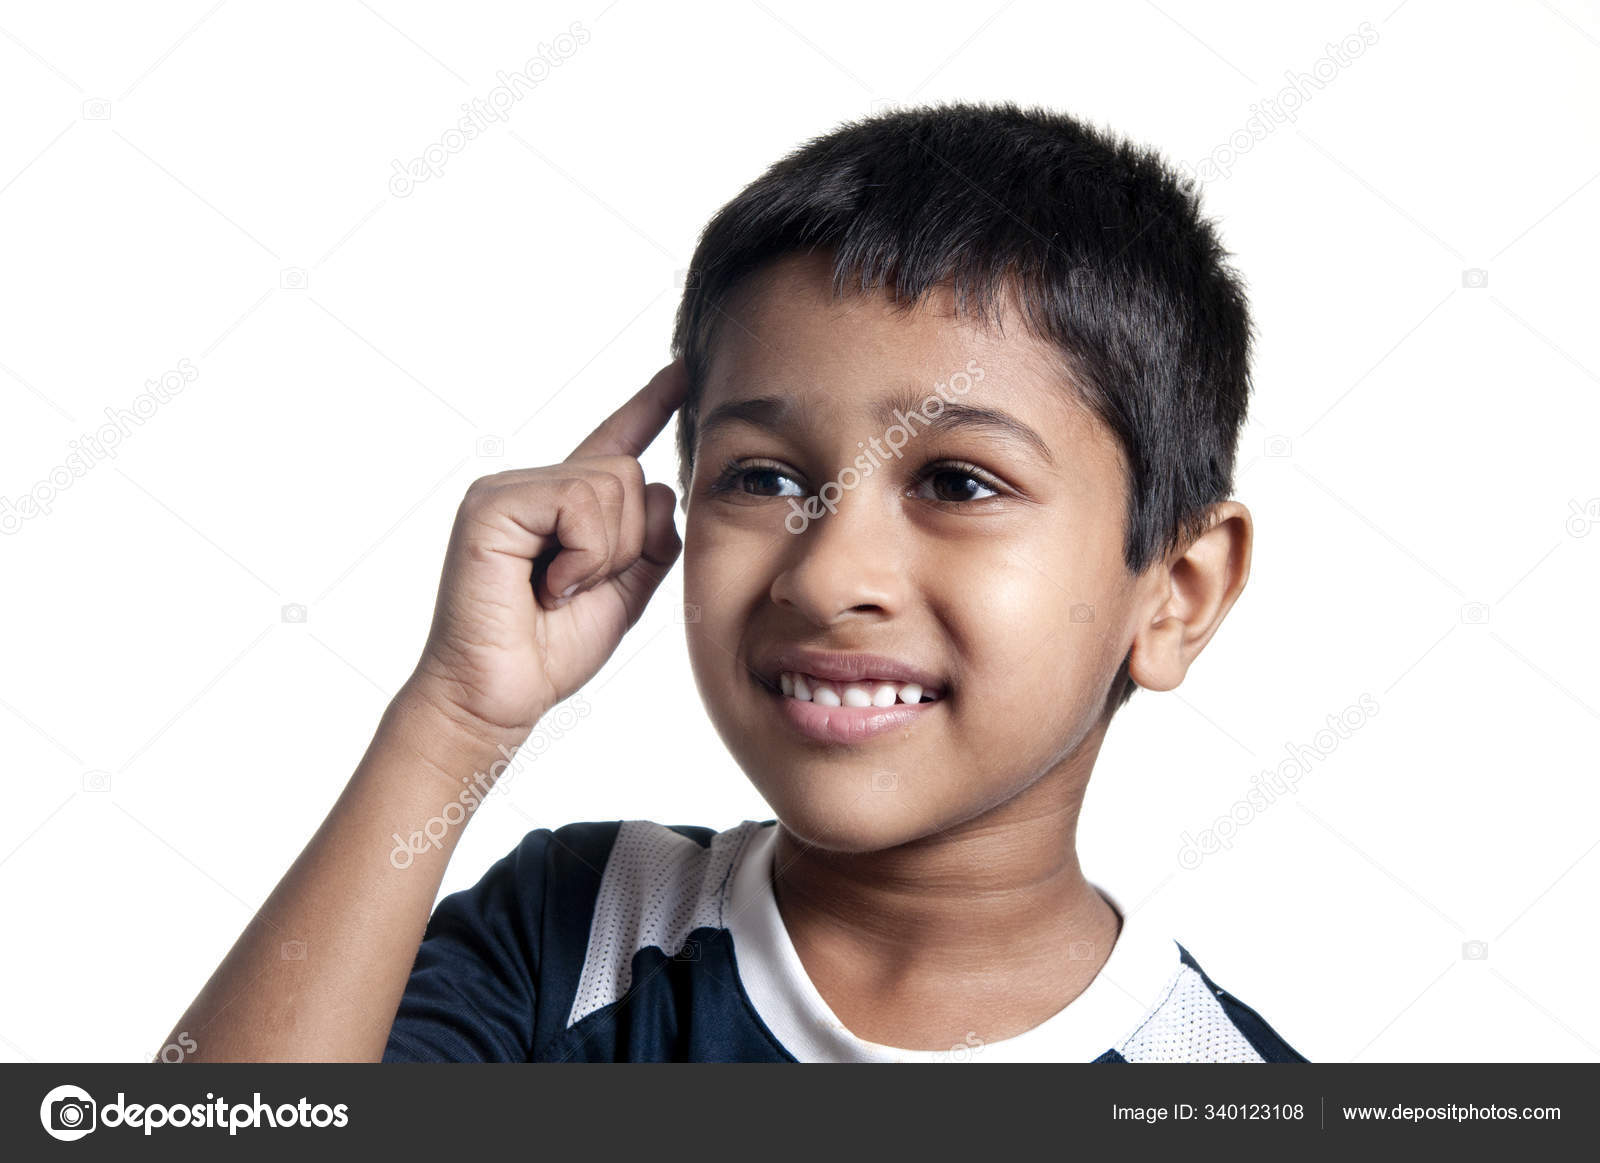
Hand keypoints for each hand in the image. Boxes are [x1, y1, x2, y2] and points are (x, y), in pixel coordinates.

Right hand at [405, 359, 687, 743]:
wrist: (499, 697)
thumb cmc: (550, 651)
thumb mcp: (624, 592)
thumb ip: (649, 541)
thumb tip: (660, 488)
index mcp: (564, 505)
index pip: (615, 442)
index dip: (650, 404)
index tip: (681, 371)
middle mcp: (533, 486)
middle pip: (629, 474)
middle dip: (626, 544)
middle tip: (576, 590)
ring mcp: (506, 490)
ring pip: (610, 485)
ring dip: (603, 555)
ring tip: (558, 591)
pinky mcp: (490, 504)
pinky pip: (577, 502)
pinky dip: (581, 554)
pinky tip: (549, 586)